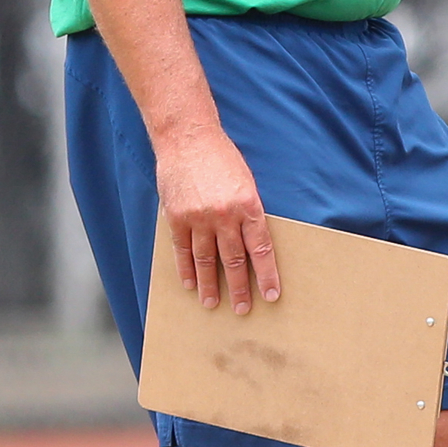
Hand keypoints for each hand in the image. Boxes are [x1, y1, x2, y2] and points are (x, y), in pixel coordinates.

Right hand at [155, 128, 278, 314]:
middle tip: (243, 309)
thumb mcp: (245, 181)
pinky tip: (189, 284)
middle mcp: (225, 215)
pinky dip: (186, 270)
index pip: (261, 248)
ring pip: (206, 261)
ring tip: (213, 303)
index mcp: (248, 204)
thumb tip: (251, 242)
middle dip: (239, 288)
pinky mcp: (176, 217)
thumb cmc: (221, 157)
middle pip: (234, 260)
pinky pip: (182, 250)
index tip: (271, 295)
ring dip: (210, 285)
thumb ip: (248, 211)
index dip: (267, 274)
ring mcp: (199, 217)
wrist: (188, 137)